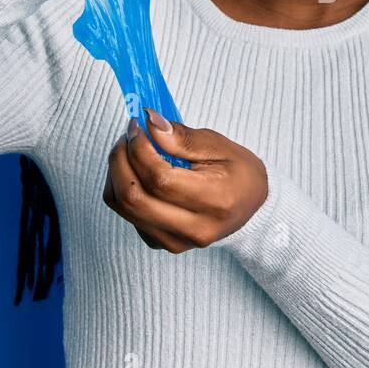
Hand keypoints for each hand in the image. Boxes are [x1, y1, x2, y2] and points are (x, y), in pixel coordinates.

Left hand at [103, 109, 267, 252]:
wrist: (253, 208)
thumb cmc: (238, 173)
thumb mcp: (218, 146)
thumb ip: (181, 137)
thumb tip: (149, 123)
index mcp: (214, 201)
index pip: (158, 179)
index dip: (139, 149)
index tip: (136, 127)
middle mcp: (194, 229)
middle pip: (133, 198)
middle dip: (119, 160)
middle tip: (127, 137)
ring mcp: (177, 241)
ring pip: (124, 209)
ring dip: (116, 174)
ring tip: (127, 151)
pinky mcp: (164, 244)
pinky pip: (128, 217)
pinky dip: (123, 191)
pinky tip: (137, 174)